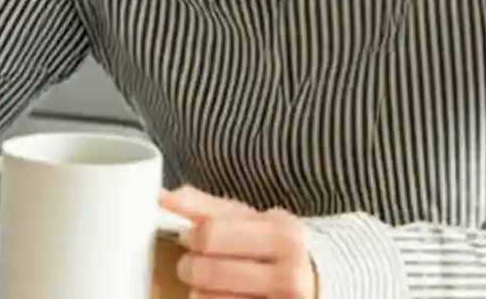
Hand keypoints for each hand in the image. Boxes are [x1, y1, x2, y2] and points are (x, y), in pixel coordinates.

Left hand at [163, 186, 316, 298]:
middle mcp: (290, 273)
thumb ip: (206, 207)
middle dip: (190, 267)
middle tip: (194, 265)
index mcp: (282, 235)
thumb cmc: (278, 247)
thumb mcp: (252, 220)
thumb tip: (162, 196)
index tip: (189, 239)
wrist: (323, 281)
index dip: (189, 237)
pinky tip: (225, 296)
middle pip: (205, 271)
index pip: (210, 234)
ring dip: (199, 292)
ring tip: (212, 285)